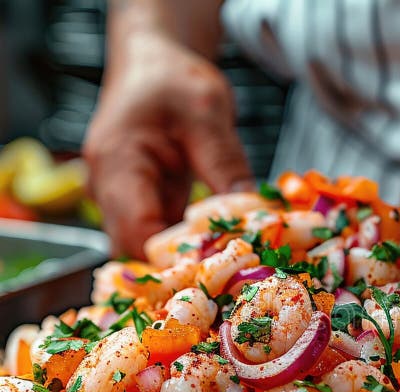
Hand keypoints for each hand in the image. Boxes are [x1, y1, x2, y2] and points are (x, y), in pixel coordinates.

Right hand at [83, 31, 252, 257]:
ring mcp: (120, 200)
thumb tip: (251, 213)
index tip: (220, 268)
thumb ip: (225, 163)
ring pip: (144, 249)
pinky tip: (221, 250)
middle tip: (232, 278)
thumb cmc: (172, 80)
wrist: (153, 65)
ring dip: (183, 260)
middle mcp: (107, 188)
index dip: (174, 259)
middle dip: (180, 268)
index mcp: (117, 163)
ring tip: (231, 267)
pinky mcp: (139, 204)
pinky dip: (186, 247)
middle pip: (135, 250)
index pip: (136, 231)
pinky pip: (157, 237)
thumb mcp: (207, 113)